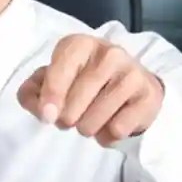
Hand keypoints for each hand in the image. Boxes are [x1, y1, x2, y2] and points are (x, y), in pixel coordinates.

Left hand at [17, 34, 163, 146]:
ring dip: (86, 129)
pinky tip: (110, 123)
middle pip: (74, 104)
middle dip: (66, 119)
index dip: (51, 96)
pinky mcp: (148, 95)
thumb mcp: (50, 80)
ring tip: (90, 119)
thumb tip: (43, 111)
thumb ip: (32, 93)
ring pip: (93, 121)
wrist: (130, 85)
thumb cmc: (81, 81)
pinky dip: (107, 136)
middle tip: (71, 116)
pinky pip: (117, 130)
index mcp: (79, 45)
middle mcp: (108, 53)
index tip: (47, 116)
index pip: (60, 70)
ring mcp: (132, 73)